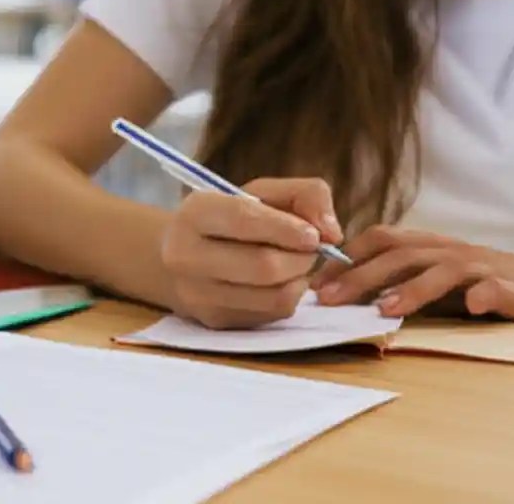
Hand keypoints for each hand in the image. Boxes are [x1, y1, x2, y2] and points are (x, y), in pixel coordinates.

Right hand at [160, 178, 343, 328]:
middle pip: (264, 265)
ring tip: (297, 264)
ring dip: (300, 279)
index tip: (314, 235)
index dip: (288, 229)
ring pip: (274, 296)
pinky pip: (272, 313)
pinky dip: (289, 296)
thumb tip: (332, 233)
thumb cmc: (230, 220)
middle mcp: (185, 255)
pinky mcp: (214, 320)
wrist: (181, 258)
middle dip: (302, 258)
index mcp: (194, 213)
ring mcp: (197, 294)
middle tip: (311, 250)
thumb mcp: (261, 194)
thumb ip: (304, 195)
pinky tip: (281, 282)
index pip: (244, 220)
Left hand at [314, 226, 513, 317]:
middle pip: (401, 254)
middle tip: (329, 298)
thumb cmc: (476, 282)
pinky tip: (472, 305)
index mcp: (428, 246)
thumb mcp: (429, 276)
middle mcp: (451, 251)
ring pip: (445, 270)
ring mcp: (483, 268)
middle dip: (361, 275)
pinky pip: (498, 288)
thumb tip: (340, 292)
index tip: (315, 282)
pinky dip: (485, 294)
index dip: (346, 257)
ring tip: (385, 308)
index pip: (380, 239)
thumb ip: (393, 279)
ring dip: (414, 288)